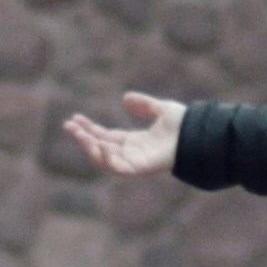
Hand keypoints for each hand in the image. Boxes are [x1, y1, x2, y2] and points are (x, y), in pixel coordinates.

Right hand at [65, 91, 185, 178]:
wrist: (198, 134)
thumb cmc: (184, 125)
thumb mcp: (160, 109)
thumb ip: (144, 105)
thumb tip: (125, 98)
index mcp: (135, 141)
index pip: (106, 137)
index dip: (90, 129)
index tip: (75, 118)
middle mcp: (132, 153)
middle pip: (100, 147)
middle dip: (83, 137)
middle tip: (68, 125)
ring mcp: (135, 162)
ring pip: (104, 159)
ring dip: (89, 147)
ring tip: (77, 133)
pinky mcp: (139, 168)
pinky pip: (116, 167)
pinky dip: (104, 158)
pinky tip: (97, 144)